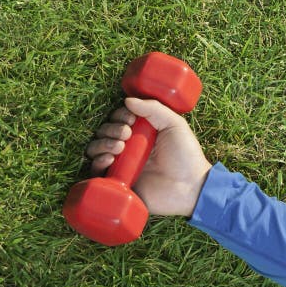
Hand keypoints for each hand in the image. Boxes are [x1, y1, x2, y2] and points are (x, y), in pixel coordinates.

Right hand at [85, 97, 211, 216]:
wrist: (189, 187)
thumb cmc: (186, 156)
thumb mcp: (175, 125)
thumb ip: (154, 109)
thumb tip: (128, 100)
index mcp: (143, 132)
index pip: (120, 119)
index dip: (121, 115)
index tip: (131, 118)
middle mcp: (130, 147)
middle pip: (105, 132)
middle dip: (112, 129)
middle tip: (127, 134)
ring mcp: (123, 165)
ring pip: (97, 149)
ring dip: (102, 143)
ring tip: (119, 147)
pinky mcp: (118, 183)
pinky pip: (96, 172)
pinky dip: (97, 163)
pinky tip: (108, 159)